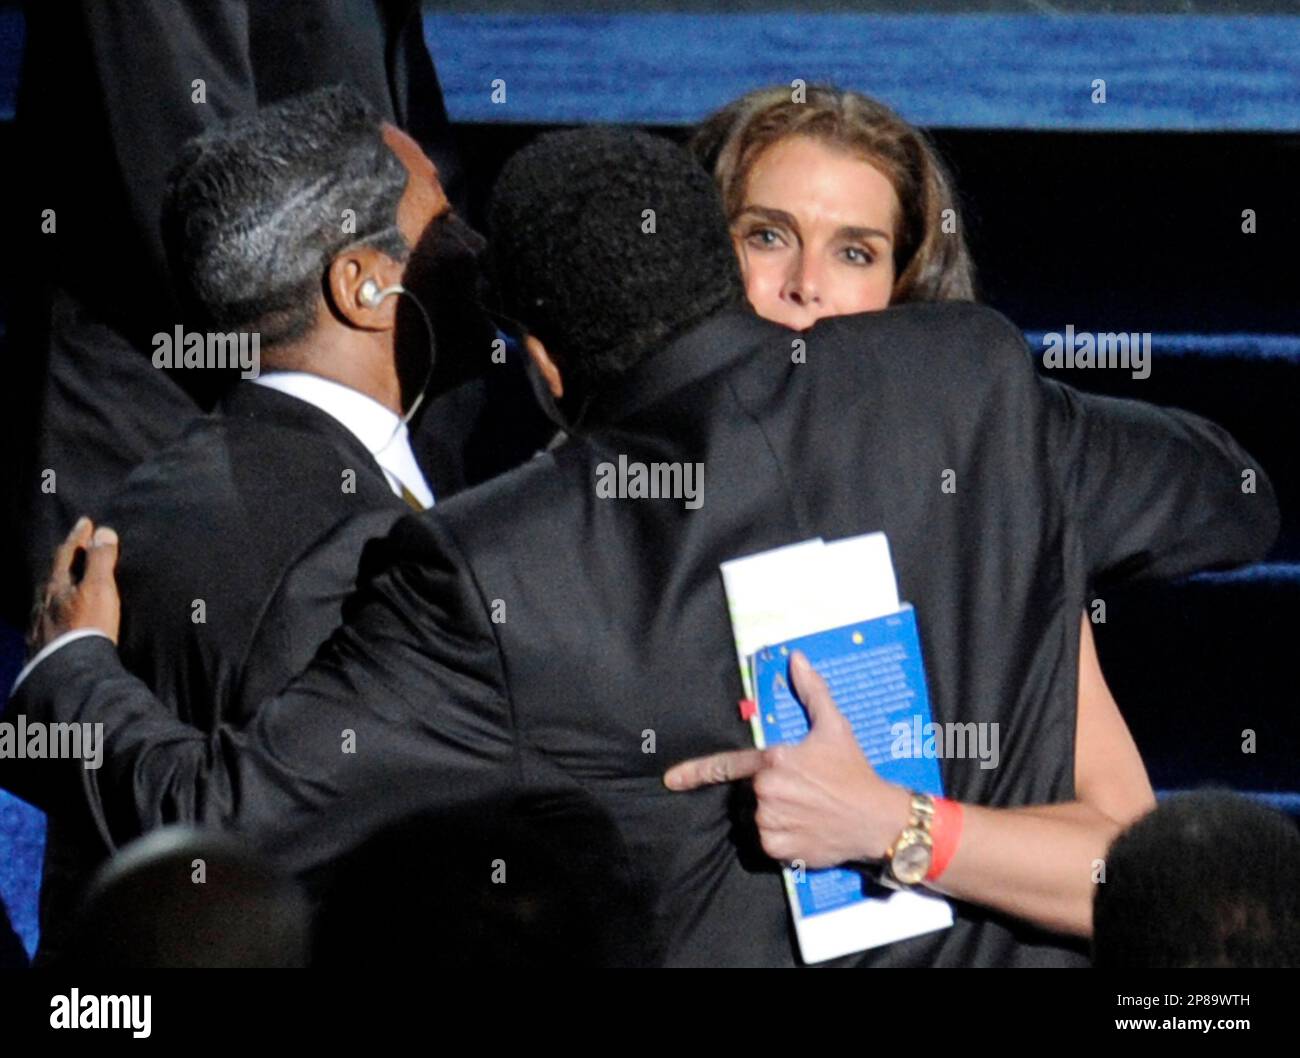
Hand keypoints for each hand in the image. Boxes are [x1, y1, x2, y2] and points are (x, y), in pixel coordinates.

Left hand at [29, 516, 121, 652]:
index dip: (77, 537)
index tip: (86, 521)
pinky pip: (46, 623)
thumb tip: (103, 531)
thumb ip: (102, 560)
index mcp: (56, 586)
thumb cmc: (88, 626)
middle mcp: (42, 603)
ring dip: (58, 590)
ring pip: (47, 600)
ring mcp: (39, 626)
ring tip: (67, 587)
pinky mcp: (41, 648)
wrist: (71, 671)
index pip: (65, 554)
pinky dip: (55, 615)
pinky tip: (58, 622)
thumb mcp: (100, 588)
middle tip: (75, 552)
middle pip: (52, 576)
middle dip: (65, 562)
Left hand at [663, 651, 911, 868]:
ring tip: (805, 809)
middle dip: (768, 790)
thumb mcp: (834, 726)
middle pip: (749, 793)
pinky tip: (805, 828)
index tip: (672, 779)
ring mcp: (771, 821)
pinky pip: (767, 841)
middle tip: (801, 790)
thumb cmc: (853, 771)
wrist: (876, 818)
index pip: (726, 765)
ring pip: (757, 817)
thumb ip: (811, 691)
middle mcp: (767, 791)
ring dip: (773, 814)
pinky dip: (781, 837)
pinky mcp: (779, 847)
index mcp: (773, 760)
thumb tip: (795, 658)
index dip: (695, 772)